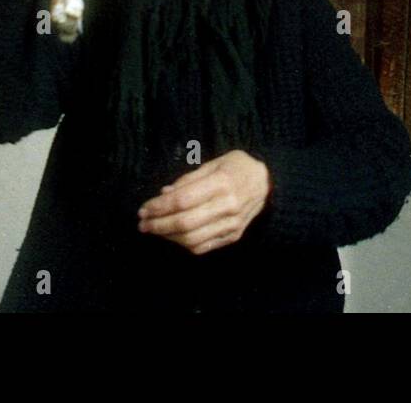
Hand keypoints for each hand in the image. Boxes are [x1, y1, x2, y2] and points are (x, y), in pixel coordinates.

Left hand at [136, 150, 271, 254]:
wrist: (267, 183)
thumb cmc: (236, 167)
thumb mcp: (214, 163)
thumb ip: (188, 180)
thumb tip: (163, 194)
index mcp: (222, 182)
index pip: (183, 200)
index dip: (159, 206)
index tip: (143, 208)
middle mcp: (228, 206)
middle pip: (185, 222)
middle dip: (158, 225)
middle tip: (142, 223)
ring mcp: (232, 224)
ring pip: (192, 239)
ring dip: (168, 237)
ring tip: (154, 230)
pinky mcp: (234, 236)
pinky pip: (203, 247)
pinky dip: (183, 244)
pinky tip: (173, 236)